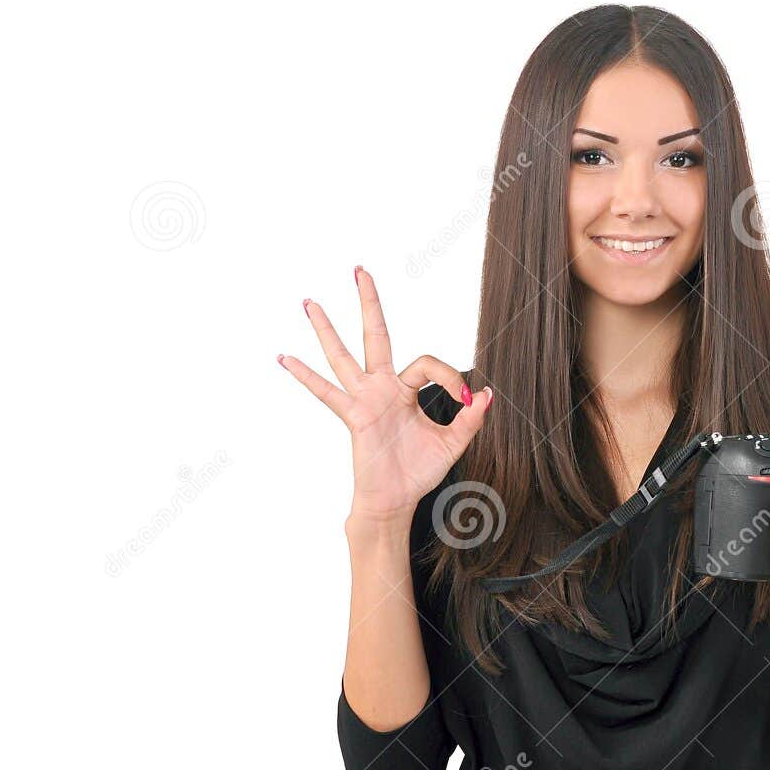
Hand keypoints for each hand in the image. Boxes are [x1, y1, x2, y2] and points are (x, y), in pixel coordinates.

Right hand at [278, 266, 492, 523]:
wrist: (397, 500)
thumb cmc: (419, 471)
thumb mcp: (452, 443)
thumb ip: (470, 419)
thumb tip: (484, 393)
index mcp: (406, 390)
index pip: (426, 363)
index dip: (449, 376)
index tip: (466, 399)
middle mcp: (382, 388)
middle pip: (375, 335)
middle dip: (369, 303)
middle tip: (360, 270)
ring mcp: (364, 400)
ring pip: (343, 356)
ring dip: (327, 329)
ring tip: (310, 301)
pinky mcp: (354, 417)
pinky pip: (327, 393)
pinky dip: (305, 376)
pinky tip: (285, 358)